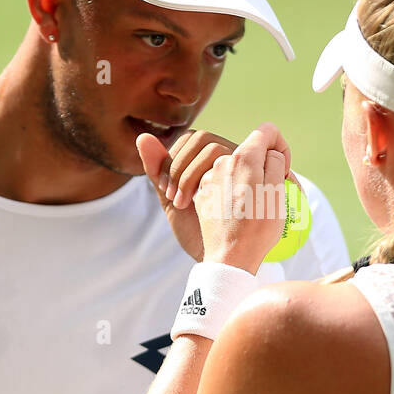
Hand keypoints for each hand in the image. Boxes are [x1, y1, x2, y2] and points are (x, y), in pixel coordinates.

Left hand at [137, 129, 240, 260]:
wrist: (217, 257)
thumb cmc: (195, 229)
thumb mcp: (171, 199)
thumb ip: (157, 170)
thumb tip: (142, 137)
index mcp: (208, 160)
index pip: (192, 138)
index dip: (174, 156)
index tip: (163, 187)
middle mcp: (228, 158)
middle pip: (203, 139)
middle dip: (180, 165)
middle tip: (172, 196)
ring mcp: (241, 168)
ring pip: (213, 148)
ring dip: (189, 173)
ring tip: (181, 202)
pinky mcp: (250, 179)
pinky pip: (228, 164)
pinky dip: (203, 180)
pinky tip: (194, 203)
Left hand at [192, 123, 290, 273]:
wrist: (230, 258)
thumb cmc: (258, 227)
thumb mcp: (278, 191)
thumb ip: (275, 161)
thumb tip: (270, 150)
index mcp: (243, 157)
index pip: (266, 131)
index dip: (280, 145)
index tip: (282, 167)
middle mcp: (222, 162)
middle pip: (249, 151)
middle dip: (262, 165)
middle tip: (270, 191)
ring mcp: (209, 179)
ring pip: (234, 169)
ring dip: (245, 180)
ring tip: (252, 206)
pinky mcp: (202, 196)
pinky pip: (221, 185)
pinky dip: (231, 193)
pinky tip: (236, 213)